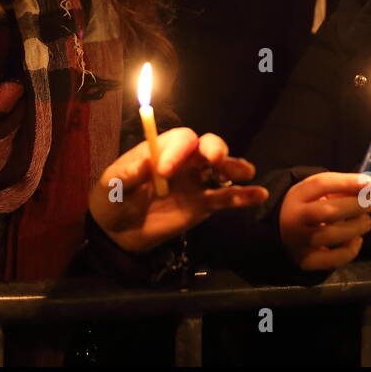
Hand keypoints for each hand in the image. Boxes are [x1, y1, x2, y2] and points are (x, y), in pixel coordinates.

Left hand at [89, 127, 267, 253]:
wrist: (117, 232)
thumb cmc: (111, 200)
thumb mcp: (111, 187)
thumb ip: (126, 175)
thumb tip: (145, 164)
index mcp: (161, 150)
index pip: (180, 139)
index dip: (178, 149)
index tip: (165, 172)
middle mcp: (182, 161)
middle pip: (206, 145)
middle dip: (214, 149)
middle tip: (213, 161)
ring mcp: (195, 182)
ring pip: (221, 167)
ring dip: (233, 166)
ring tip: (244, 172)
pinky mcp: (203, 205)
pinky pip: (226, 198)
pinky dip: (244, 195)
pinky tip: (259, 194)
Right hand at [277, 171, 370, 271]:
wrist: (284, 233)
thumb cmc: (308, 207)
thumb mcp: (317, 192)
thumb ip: (340, 187)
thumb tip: (368, 185)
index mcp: (296, 196)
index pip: (321, 184)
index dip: (347, 182)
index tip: (369, 183)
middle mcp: (293, 219)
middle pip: (326, 211)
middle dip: (355, 206)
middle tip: (370, 205)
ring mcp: (299, 242)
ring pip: (331, 235)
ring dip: (356, 227)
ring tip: (366, 221)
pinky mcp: (306, 261)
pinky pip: (333, 259)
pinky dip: (351, 250)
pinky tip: (356, 239)